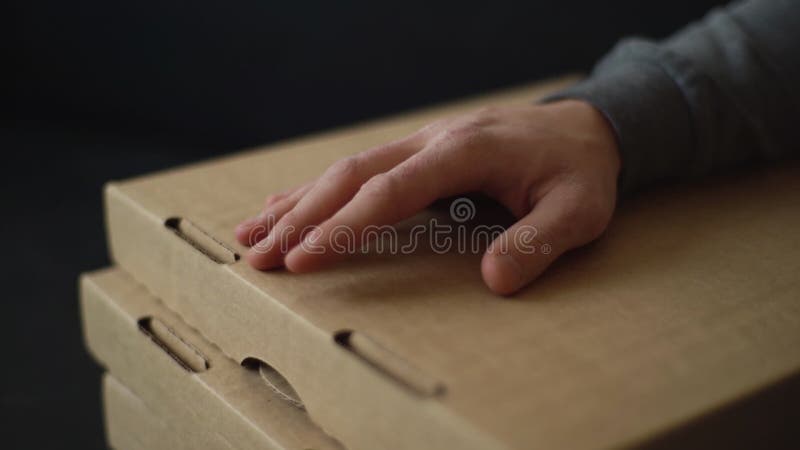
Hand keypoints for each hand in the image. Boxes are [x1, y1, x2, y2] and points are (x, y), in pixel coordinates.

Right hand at [235, 100, 619, 294]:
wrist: (584, 127)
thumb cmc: (579, 170)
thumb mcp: (578, 209)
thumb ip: (538, 242)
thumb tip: (494, 280)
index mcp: (464, 151)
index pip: (391, 191)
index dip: (345, 225)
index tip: (306, 256)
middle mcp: (432, 141)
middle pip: (351, 176)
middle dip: (301, 216)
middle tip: (258, 254)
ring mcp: (421, 142)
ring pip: (345, 169)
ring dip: (297, 202)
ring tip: (251, 233)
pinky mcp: (418, 151)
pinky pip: (360, 169)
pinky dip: (319, 189)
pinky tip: (289, 204)